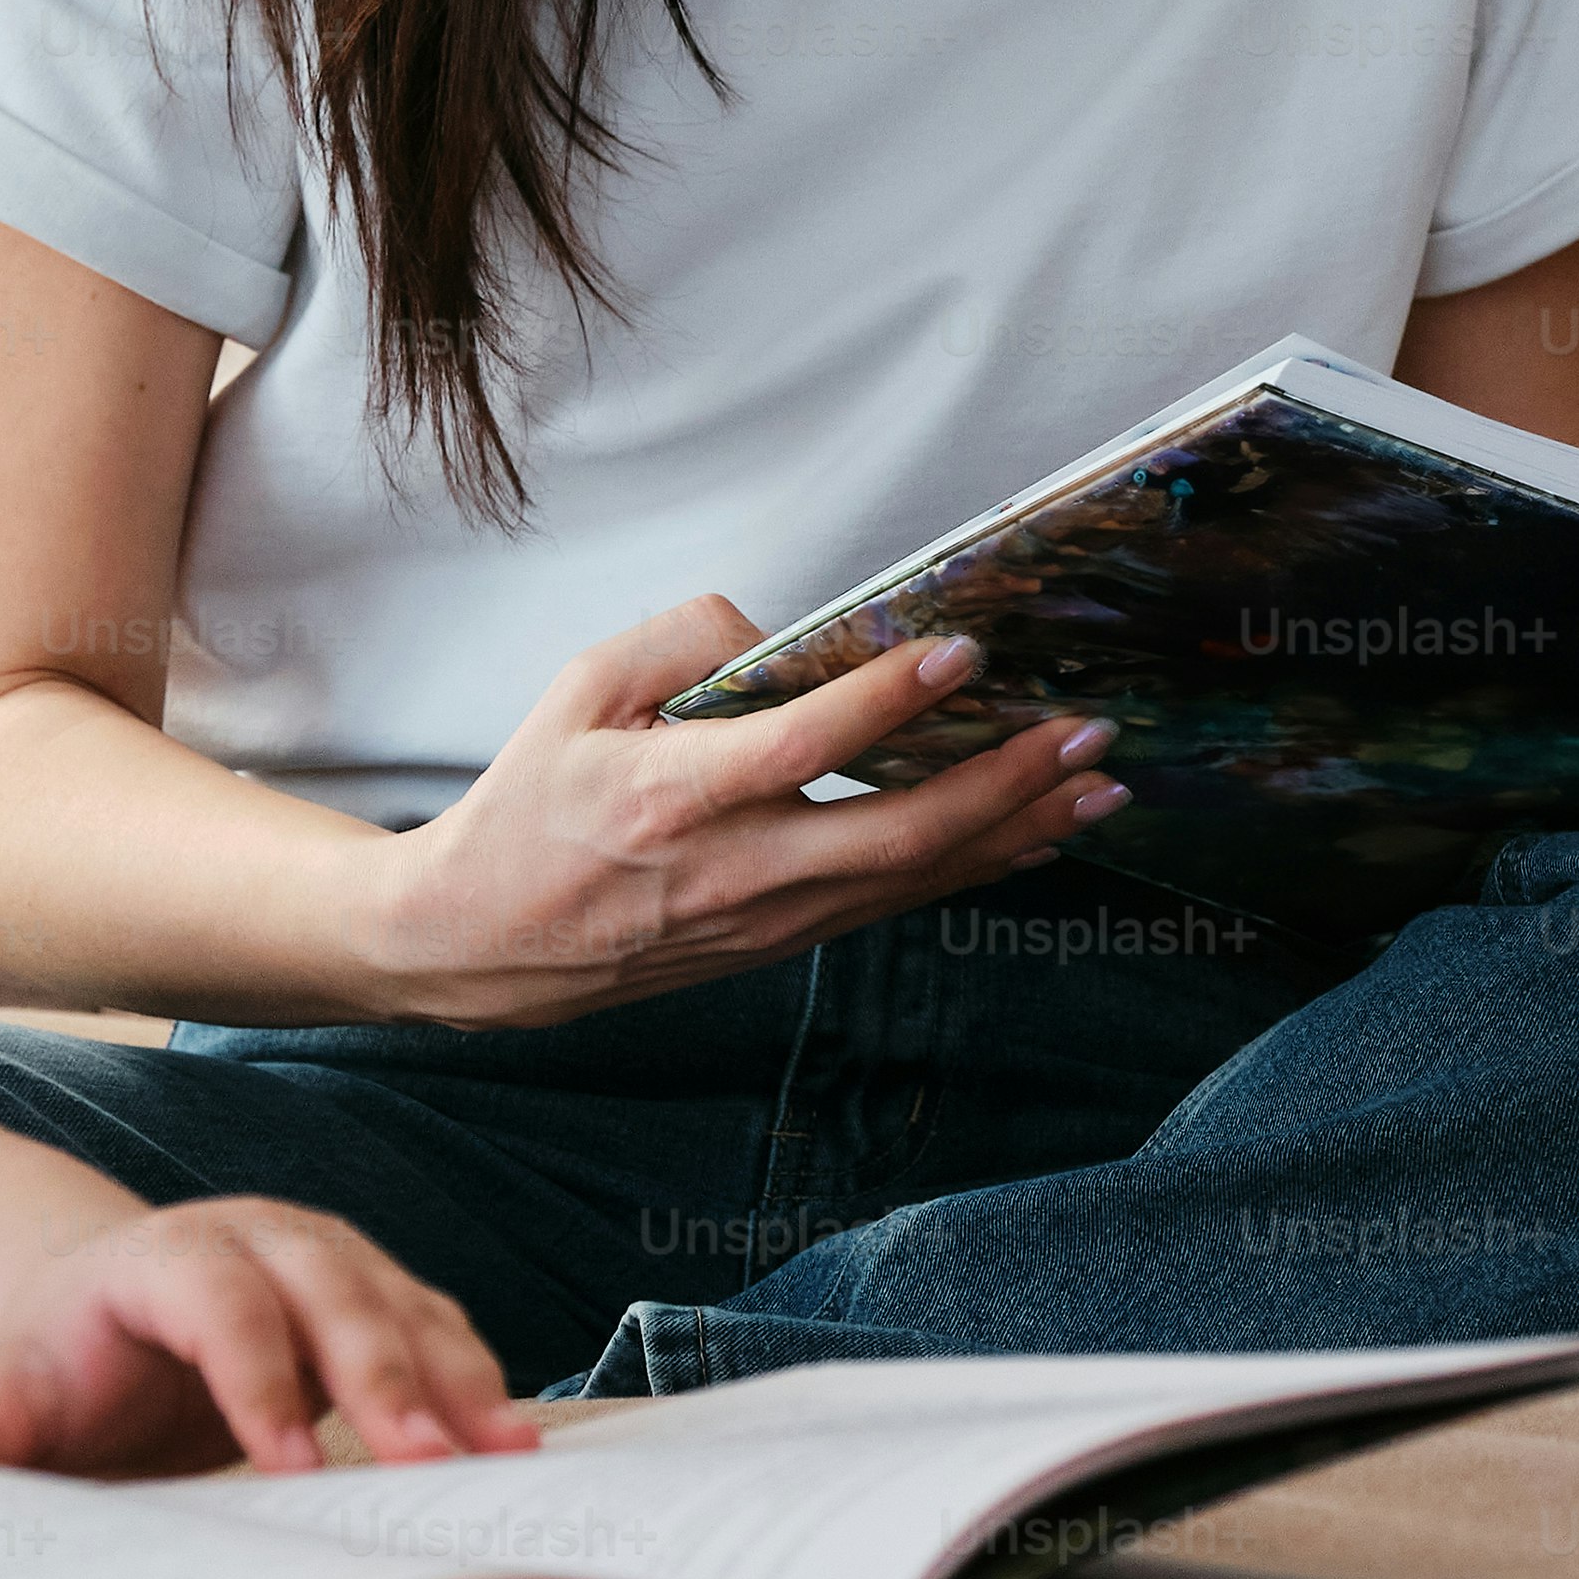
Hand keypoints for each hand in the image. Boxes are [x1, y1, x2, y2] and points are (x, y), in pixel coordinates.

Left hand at [0, 1198, 536, 1475]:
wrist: (114, 1311)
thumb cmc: (67, 1364)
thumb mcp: (11, 1394)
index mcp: (162, 1259)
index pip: (219, 1304)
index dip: (256, 1376)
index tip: (285, 1460)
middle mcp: (258, 1237)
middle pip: (329, 1293)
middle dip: (380, 1377)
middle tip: (422, 1460)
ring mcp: (326, 1257)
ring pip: (399, 1303)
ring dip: (452, 1376)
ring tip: (502, 1450)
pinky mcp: (373, 1291)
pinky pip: (434, 1325)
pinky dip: (476, 1377)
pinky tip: (511, 1438)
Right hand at [379, 597, 1119, 1025]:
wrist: (479, 943)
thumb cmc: (532, 806)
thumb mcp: (581, 689)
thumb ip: (683, 640)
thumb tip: (786, 635)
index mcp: (672, 796)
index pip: (800, 745)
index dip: (887, 699)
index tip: (962, 652)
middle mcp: (732, 869)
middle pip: (892, 835)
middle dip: (1001, 785)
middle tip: (1084, 734)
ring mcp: (764, 919)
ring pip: (911, 880)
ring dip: (1013, 832)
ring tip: (1098, 786)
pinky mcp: (781, 942)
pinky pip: (894, 904)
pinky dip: (973, 870)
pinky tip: (1036, 837)